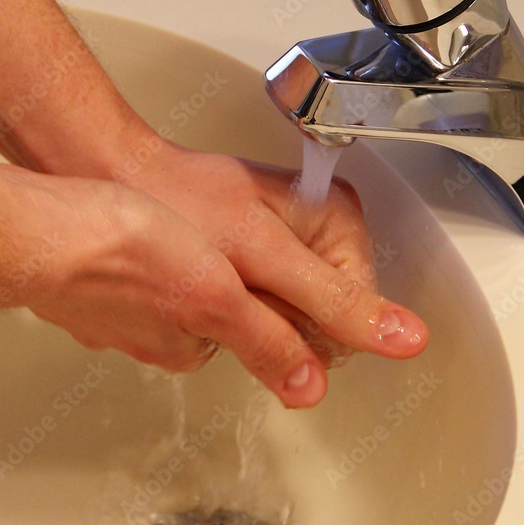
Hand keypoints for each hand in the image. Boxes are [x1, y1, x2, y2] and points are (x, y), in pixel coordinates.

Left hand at [120, 142, 428, 397]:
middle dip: (279, 321)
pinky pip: (264, 314)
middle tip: (238, 288)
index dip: (309, 327)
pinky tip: (210, 292)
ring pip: (293, 325)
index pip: (358, 313)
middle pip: (326, 323)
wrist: (120, 184)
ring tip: (220, 284)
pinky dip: (237, 314)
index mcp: (342, 219)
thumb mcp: (263, 258)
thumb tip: (402, 340)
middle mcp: (324, 234)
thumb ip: (330, 303)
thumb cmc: (179, 203)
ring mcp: (292, 250)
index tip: (264, 303)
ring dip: (255, 319)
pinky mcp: (261, 266)